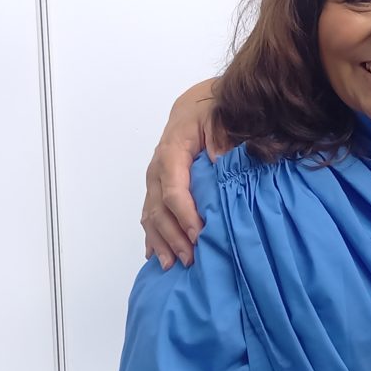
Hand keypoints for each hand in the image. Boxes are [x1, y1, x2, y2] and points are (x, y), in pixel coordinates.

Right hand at [141, 78, 226, 268]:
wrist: (194, 105)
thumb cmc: (209, 111)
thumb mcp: (219, 117)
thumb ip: (221, 140)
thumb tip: (221, 163)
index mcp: (172, 152)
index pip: (174, 190)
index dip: (184, 215)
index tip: (199, 234)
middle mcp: (157, 169)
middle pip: (159, 209)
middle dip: (173, 236)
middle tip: (190, 258)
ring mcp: (154, 179)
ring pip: (150, 215)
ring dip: (161, 241)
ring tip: (172, 265)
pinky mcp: (156, 186)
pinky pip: (149, 214)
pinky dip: (152, 236)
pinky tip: (155, 256)